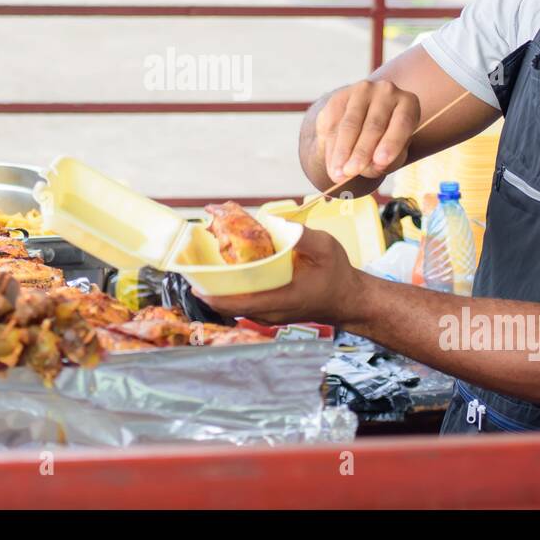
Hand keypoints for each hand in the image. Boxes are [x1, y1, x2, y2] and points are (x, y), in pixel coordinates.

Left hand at [189, 227, 365, 326]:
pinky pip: (244, 305)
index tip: (194, 281)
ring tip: (204, 269)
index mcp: (281, 299)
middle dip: (209, 290)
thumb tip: (278, 223)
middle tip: (192, 269)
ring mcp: (269, 316)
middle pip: (229, 307)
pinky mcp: (270, 314)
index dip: (213, 294)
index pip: (238, 303)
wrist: (348, 299)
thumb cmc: (336, 274)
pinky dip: (231, 292)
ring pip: (235, 308)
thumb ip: (303, 237)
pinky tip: (226, 275)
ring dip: (219, 291)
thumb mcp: (326, 248)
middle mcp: (270, 313)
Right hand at [315, 79, 419, 182]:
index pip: (402, 123)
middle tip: (352, 172)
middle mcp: (386, 91)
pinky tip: (332, 166)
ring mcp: (361, 91)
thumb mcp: (392, 155)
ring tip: (338, 174)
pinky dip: (332, 148)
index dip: (392, 143)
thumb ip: (386, 162)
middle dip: (361, 151)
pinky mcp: (339, 98)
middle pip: (374, 125)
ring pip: (350, 124)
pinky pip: (333, 125)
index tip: (381, 162)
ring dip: (342, 151)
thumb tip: (373, 166)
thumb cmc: (384, 145)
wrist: (362, 125)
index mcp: (408, 103)